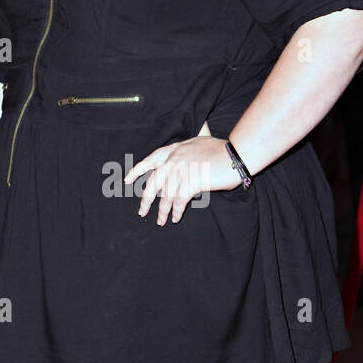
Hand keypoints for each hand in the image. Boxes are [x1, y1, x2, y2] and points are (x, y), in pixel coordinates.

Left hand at [123, 132, 243, 224]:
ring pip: (166, 196)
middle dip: (146, 199)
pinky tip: (176, 217)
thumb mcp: (200, 140)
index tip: (127, 180)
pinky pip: (179, 201)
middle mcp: (174, 159)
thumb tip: (185, 147)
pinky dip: (177, 211)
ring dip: (163, 211)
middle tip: (142, 212)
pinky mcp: (191, 182)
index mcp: (174, 149)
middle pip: (154, 183)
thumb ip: (188, 147)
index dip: (138, 171)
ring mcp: (182, 171)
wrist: (234, 155)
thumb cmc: (221, 150)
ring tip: (161, 221)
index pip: (151, 160)